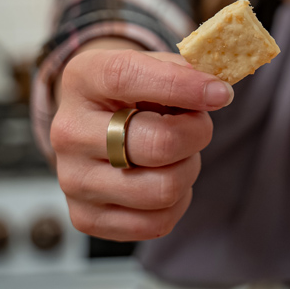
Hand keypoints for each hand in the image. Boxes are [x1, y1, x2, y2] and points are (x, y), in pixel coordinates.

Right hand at [50, 45, 234, 240]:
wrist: (95, 126)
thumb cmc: (130, 94)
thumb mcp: (152, 65)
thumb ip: (184, 70)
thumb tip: (217, 92)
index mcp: (83, 79)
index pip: (127, 78)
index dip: (181, 85)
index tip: (220, 93)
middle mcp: (69, 131)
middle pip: (159, 144)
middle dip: (196, 134)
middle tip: (198, 125)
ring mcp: (73, 180)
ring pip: (164, 189)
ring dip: (188, 169)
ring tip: (179, 154)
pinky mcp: (86, 218)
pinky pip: (156, 223)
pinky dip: (176, 202)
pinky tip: (164, 178)